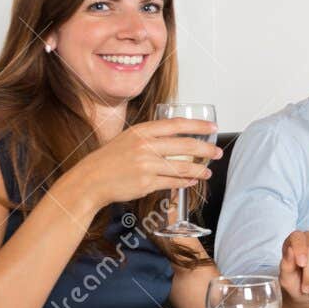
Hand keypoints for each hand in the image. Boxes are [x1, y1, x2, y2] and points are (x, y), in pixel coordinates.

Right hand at [59, 118, 220, 210]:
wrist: (91, 179)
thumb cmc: (109, 159)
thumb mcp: (128, 138)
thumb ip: (150, 136)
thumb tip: (177, 136)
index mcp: (142, 131)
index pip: (177, 125)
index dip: (198, 126)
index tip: (213, 128)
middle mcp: (145, 146)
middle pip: (185, 146)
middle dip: (206, 150)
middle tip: (218, 152)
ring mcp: (146, 165)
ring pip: (182, 167)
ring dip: (199, 169)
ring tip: (207, 171)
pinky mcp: (146, 183)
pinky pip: (173, 182)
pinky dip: (185, 182)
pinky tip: (192, 181)